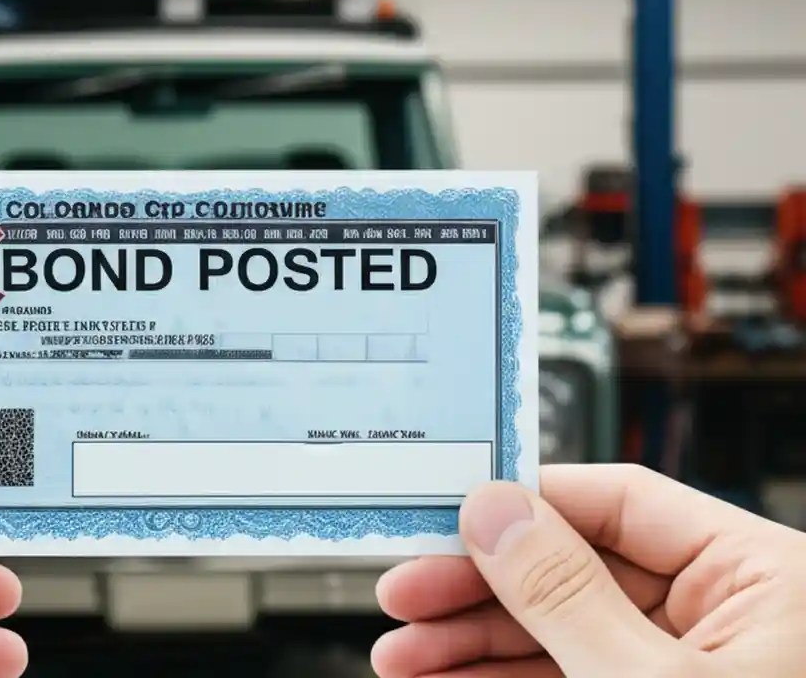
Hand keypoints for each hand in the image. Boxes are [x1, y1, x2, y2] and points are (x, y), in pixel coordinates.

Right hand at [371, 464, 805, 676]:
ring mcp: (685, 670)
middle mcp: (726, 616)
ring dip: (472, 644)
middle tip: (404, 597)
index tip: (446, 516)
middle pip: (574, 568)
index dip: (525, 504)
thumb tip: (498, 513)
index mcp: (761, 579)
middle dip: (479, 589)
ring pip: (558, 631)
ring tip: (403, 656)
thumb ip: (565, 592)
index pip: (621, 503)